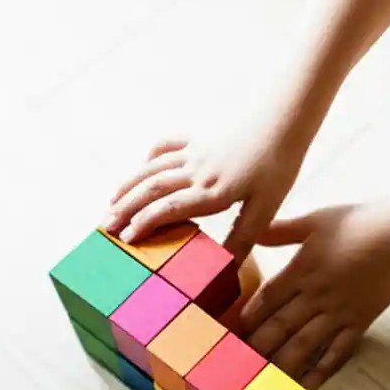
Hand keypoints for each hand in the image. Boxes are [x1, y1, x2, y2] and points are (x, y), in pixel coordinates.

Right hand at [105, 122, 304, 257]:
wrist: (284, 120)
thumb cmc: (280, 166)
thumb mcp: (265, 209)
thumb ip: (242, 239)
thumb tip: (227, 270)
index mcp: (212, 192)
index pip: (168, 209)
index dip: (144, 224)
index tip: (125, 240)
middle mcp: (197, 171)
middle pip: (151, 189)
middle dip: (125, 208)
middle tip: (105, 226)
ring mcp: (195, 151)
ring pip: (153, 168)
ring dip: (129, 184)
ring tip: (111, 201)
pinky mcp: (200, 137)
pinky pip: (167, 145)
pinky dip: (151, 156)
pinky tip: (144, 164)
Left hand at [241, 204, 389, 389]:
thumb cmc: (359, 222)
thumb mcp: (315, 220)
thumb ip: (281, 231)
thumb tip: (253, 232)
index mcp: (302, 269)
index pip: (266, 299)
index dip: (246, 317)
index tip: (227, 332)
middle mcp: (316, 295)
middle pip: (280, 327)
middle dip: (256, 347)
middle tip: (235, 367)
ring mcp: (338, 313)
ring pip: (304, 345)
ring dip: (281, 366)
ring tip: (262, 384)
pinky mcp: (359, 323)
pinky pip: (337, 353)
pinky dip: (320, 372)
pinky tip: (305, 387)